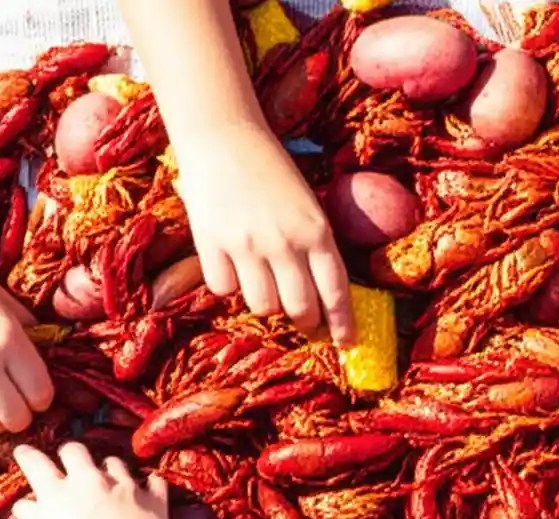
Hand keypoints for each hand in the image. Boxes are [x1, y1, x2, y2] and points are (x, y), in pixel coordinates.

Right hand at [11, 443, 176, 518]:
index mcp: (58, 495)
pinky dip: (146, 487)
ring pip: (112, 461)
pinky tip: (144, 496)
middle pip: (74, 450)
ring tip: (108, 486)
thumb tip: (28, 506)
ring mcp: (123, 484)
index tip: (24, 451)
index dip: (26, 455)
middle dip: (68, 455)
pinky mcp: (152, 494)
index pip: (35, 463)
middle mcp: (90, 481)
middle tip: (69, 466)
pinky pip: (150, 480)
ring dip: (108, 471)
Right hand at [177, 124, 354, 344]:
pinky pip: (224, 288)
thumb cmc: (271, 171)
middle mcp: (284, 242)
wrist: (224, 136)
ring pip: (262, 305)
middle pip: (299, 308)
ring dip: (265, 300)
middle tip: (303, 319)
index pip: (335, 289)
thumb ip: (314, 246)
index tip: (347, 343)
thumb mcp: (307, 205)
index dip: (342, 322)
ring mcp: (247, 245)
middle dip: (304, 320)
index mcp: (316, 230)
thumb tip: (318, 294)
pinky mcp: (212, 243)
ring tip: (263, 279)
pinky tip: (230, 261)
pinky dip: (228, 283)